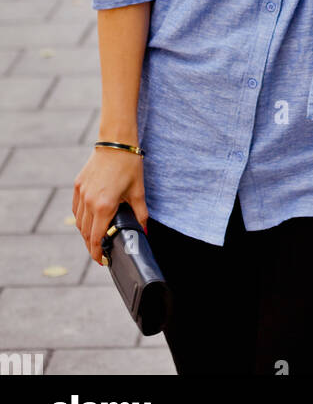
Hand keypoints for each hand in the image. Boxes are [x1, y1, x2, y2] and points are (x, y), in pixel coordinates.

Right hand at [72, 149, 147, 263]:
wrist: (116, 142)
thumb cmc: (129, 165)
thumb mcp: (138, 191)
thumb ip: (140, 215)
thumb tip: (145, 233)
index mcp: (104, 206)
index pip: (95, 238)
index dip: (97, 253)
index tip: (102, 261)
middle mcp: (89, 201)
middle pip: (85, 233)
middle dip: (92, 245)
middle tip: (101, 251)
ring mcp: (81, 193)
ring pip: (79, 222)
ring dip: (86, 233)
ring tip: (96, 237)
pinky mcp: (78, 185)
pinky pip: (76, 208)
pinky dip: (81, 218)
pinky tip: (89, 220)